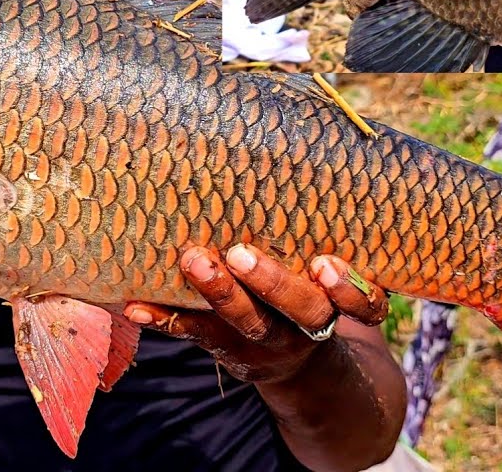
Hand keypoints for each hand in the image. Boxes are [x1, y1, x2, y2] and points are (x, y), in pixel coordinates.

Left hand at [122, 243, 388, 383]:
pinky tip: (137, 306)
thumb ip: (329, 230)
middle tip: (239, 253)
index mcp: (340, 302)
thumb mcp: (332, 272)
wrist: (300, 367)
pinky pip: (197, 336)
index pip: (363, 303)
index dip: (348, 289)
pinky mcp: (227, 350)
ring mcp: (267, 343)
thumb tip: (329, 135)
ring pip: (248, 324)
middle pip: (301, 310)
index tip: (325, 264)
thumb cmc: (311, 289)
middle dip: (271, 283)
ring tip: (192, 263)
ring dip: (219, 294)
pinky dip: (166, 319)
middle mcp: (308, 327)